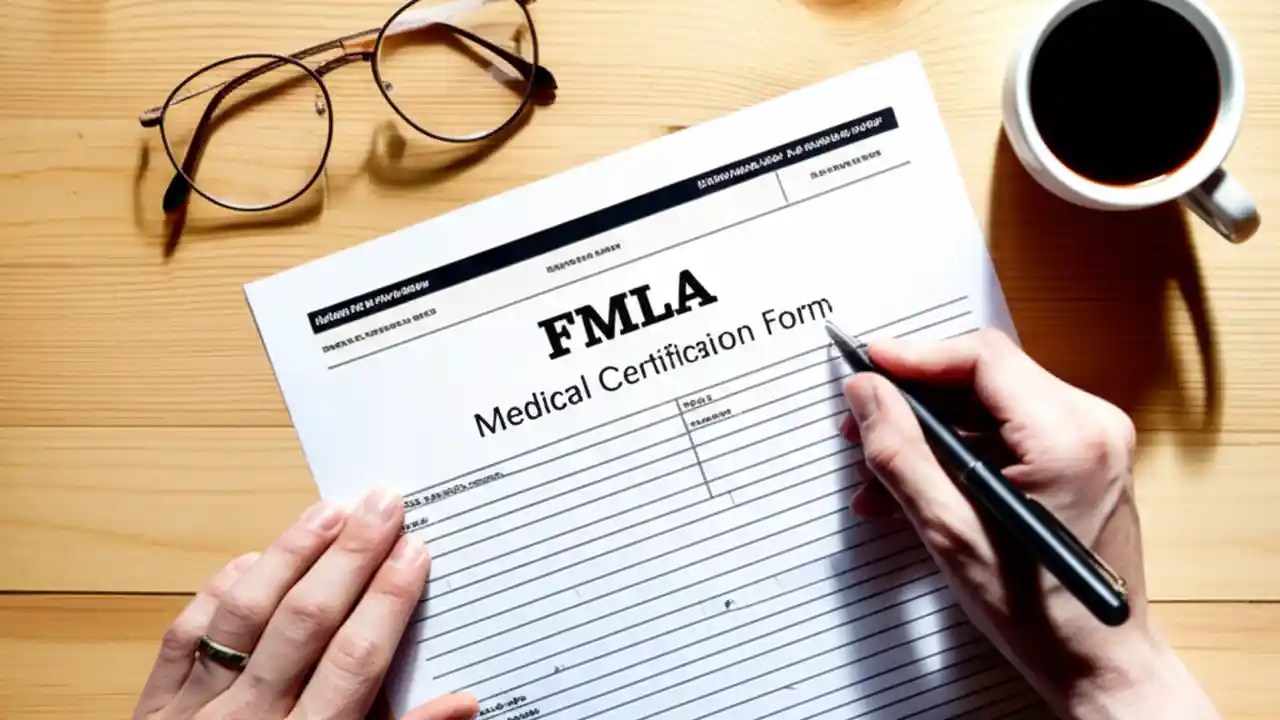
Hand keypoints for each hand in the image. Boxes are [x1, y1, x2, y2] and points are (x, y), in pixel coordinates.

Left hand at [133, 488, 476, 719]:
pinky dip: (221, 589)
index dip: (387, 602)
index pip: (353, 662)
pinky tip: (256, 557)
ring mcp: (195, 709)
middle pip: (304, 623)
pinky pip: (186, 631)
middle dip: (350, 556)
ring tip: (330, 510)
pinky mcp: (155, 701)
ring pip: (243, 614)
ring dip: (290, 553)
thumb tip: (466, 703)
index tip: (416, 551)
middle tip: (383, 503)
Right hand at [839, 330, 1217, 719]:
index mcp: (1068, 438)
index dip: (916, 356)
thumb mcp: (951, 533)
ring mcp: (1093, 440)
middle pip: (984, 376)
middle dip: (915, 399)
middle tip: (862, 422)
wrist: (1101, 661)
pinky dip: (958, 450)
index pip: (982, 358)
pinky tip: (917, 484)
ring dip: (931, 430)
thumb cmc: (1044, 616)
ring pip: (989, 404)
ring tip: (880, 470)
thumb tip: (868, 395)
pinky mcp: (1082, 457)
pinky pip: (1007, 431)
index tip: (869, 365)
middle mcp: (1092, 425)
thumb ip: (901, 454)